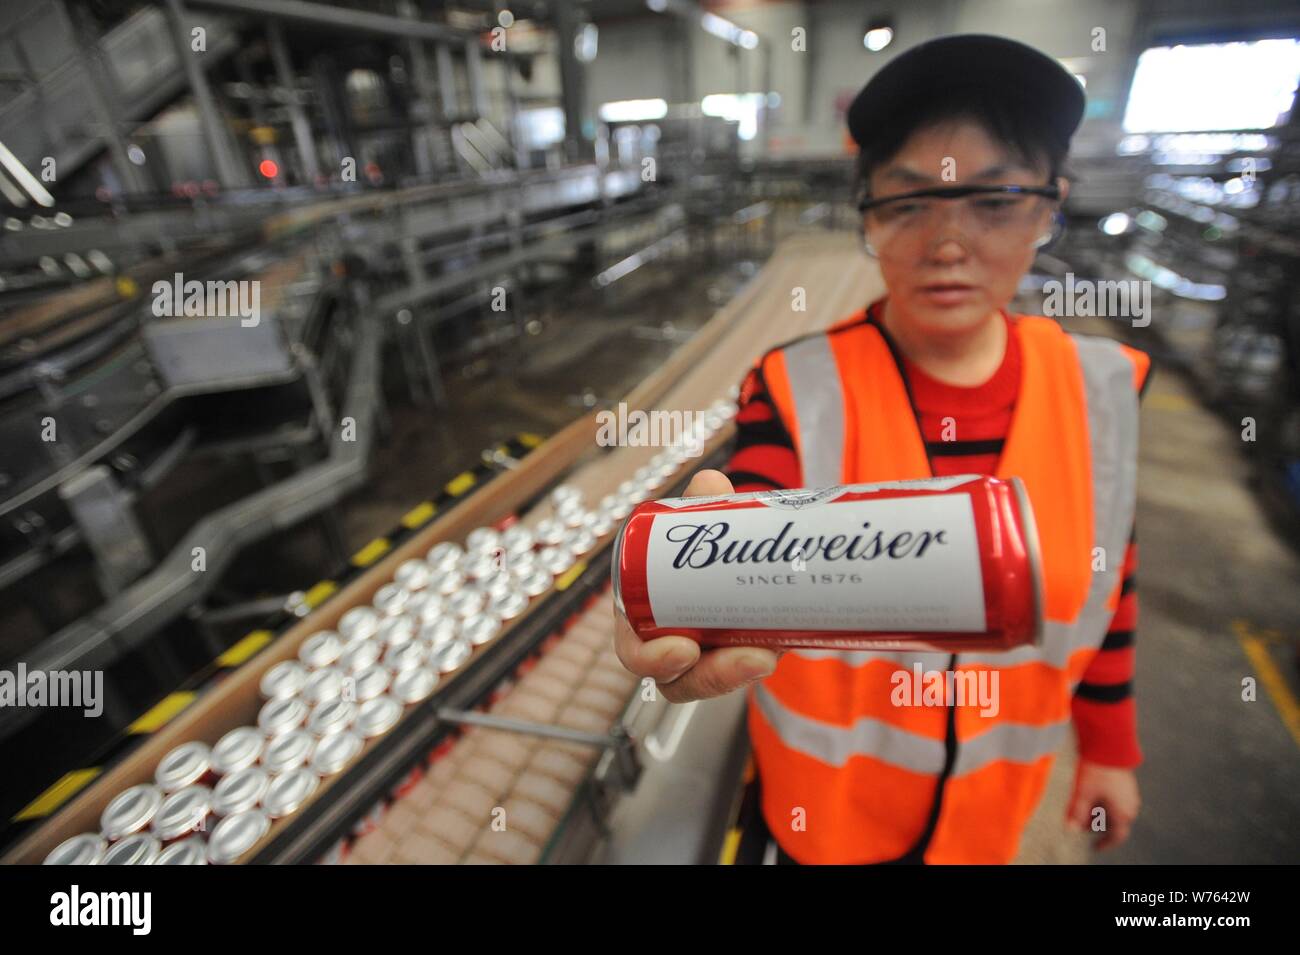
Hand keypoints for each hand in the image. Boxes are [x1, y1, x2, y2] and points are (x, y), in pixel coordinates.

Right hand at [613, 468, 782, 702]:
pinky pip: (748, 669)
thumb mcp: (702, 521)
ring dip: (742, 675)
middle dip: (712, 677)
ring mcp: (709, 654)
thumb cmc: (703, 538)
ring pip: (715, 681)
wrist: (740, 545)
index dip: (651, 659)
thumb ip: (703, 502)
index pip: (635, 651)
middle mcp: (672, 641)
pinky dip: (764, 659)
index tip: (684, 650)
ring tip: (770, 653)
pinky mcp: (741, 654)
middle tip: (750, 658)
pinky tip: (785, 643)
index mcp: (643, 613)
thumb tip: (710, 483)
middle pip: (680, 680)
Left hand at [1065, 759, 1140, 849]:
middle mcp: (1130, 806)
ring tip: (1081, 802)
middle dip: (1095, 823)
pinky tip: (1089, 791)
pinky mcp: (1126, 783)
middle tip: (1078, 818)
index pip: (1116, 836)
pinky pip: (1114, 799)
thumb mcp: (1083, 793)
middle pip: (1111, 823)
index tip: (1095, 848)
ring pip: (1112, 810)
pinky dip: (1101, 801)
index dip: (1105, 844)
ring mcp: (1129, 794)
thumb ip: (1077, 813)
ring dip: (1097, 811)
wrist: (1109, 744)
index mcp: (1123, 813)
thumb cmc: (1097, 770)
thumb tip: (1070, 830)